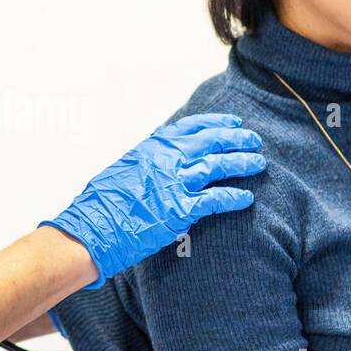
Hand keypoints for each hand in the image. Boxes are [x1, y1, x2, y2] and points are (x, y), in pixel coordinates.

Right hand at [40, 113, 265, 289]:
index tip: (233, 122)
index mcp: (152, 147)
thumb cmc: (101, 204)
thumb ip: (148, 161)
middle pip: (211, 141)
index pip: (191, 127)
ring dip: (242, 163)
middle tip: (254, 140)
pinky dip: (234, 197)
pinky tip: (247, 198)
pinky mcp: (179, 210)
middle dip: (237, 138)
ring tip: (259, 163)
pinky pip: (215, 199)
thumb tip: (161, 157)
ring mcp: (173, 183)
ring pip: (218, 165)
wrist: (91, 229)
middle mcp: (165, 159)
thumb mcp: (124, 170)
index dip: (216, 123)